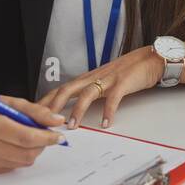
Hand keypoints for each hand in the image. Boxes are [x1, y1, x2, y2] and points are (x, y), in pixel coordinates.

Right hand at [0, 96, 67, 173]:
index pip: (26, 138)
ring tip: (27, 136)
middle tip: (45, 134)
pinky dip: (22, 156)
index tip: (59, 136)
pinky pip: (16, 166)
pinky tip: (15, 144)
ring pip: (24, 162)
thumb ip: (37, 112)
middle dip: (42, 144)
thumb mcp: (14, 103)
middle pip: (27, 153)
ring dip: (33, 150)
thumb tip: (57, 121)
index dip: (47, 138)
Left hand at [38, 45, 164, 129]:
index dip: (47, 100)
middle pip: (67, 89)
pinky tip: (106, 123)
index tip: (34, 114)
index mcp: (88, 78)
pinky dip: (109, 111)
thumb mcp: (104, 81)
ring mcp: (108, 79)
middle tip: (44, 121)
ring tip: (72, 126)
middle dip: (53, 105)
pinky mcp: (123, 83)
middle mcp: (94, 77)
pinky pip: (114, 98)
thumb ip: (91, 92)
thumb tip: (77, 108)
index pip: (61, 89)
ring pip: (87, 93)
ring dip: (77, 110)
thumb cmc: (128, 72)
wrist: (150, 58)